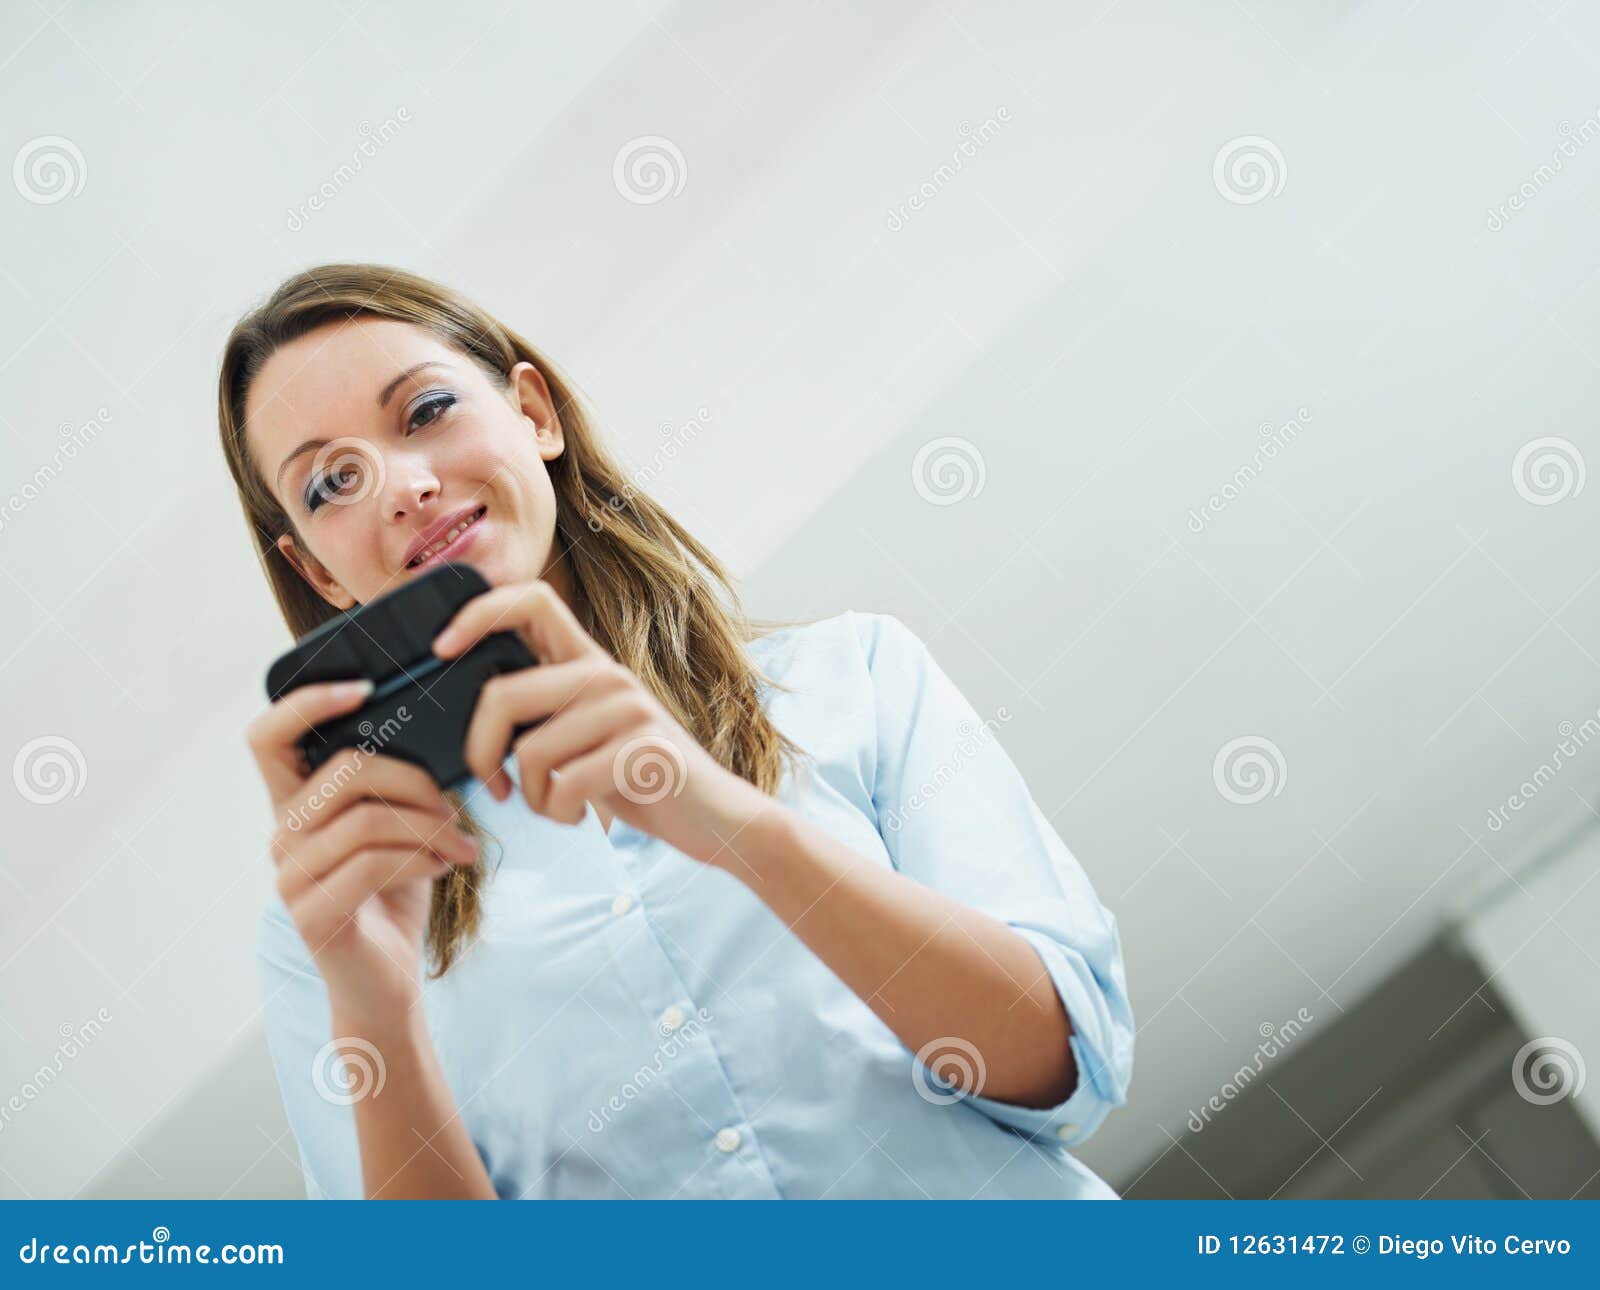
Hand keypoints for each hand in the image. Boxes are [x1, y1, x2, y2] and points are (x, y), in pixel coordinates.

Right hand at [245, 680, 480, 1031]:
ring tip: (460, 845)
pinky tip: (444, 867)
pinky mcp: (312, 914)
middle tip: (456, 811)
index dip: (308, 701)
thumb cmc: (395, 895)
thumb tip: (439, 735)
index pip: (268, 736)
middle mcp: (281, 836)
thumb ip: (396, 786)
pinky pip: (372, 863)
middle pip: (346, 771)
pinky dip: (421, 859)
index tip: (364, 687)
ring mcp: (289, 876)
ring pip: (367, 818)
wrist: (388, 979)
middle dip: (415, 782)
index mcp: (295, 806)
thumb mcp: (399, 828)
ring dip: (430, 827)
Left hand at [433, 579, 772, 865]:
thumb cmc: (635, 778)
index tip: (441, 648)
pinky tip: (581, 814)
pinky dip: (559, 814)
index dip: (478, 613)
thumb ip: (543, 711)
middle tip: (492, 784)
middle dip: (479, 750)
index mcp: (589, 661)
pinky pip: (563, 786)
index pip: (531, 599)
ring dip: (532, 797)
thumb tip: (472, 713)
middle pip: (503, 694)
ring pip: (530, 753)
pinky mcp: (642, 750)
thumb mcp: (585, 732)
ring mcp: (628, 709)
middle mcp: (607, 674)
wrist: (714, 817)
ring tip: (557, 804)